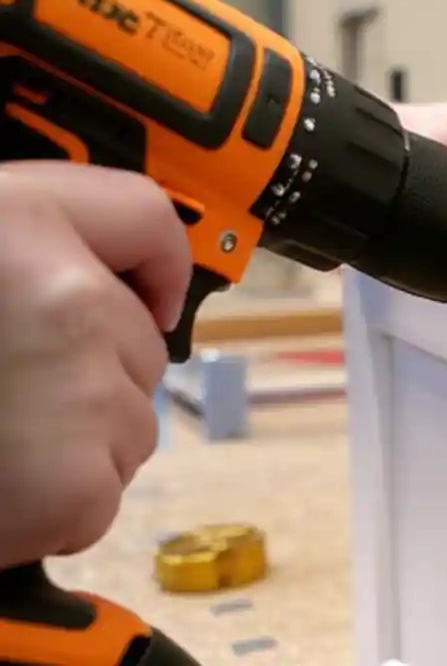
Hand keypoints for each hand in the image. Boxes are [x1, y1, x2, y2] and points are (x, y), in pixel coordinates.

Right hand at [0, 162, 189, 568]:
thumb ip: (20, 251)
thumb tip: (115, 283)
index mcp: (11, 219)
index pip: (143, 215)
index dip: (153, 260)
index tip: (146, 297)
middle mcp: (64, 296)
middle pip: (140, 340)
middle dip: (93, 375)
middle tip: (0, 396)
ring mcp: (82, 392)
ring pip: (130, 421)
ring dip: (76, 443)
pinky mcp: (75, 484)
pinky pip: (103, 492)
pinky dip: (57, 508)